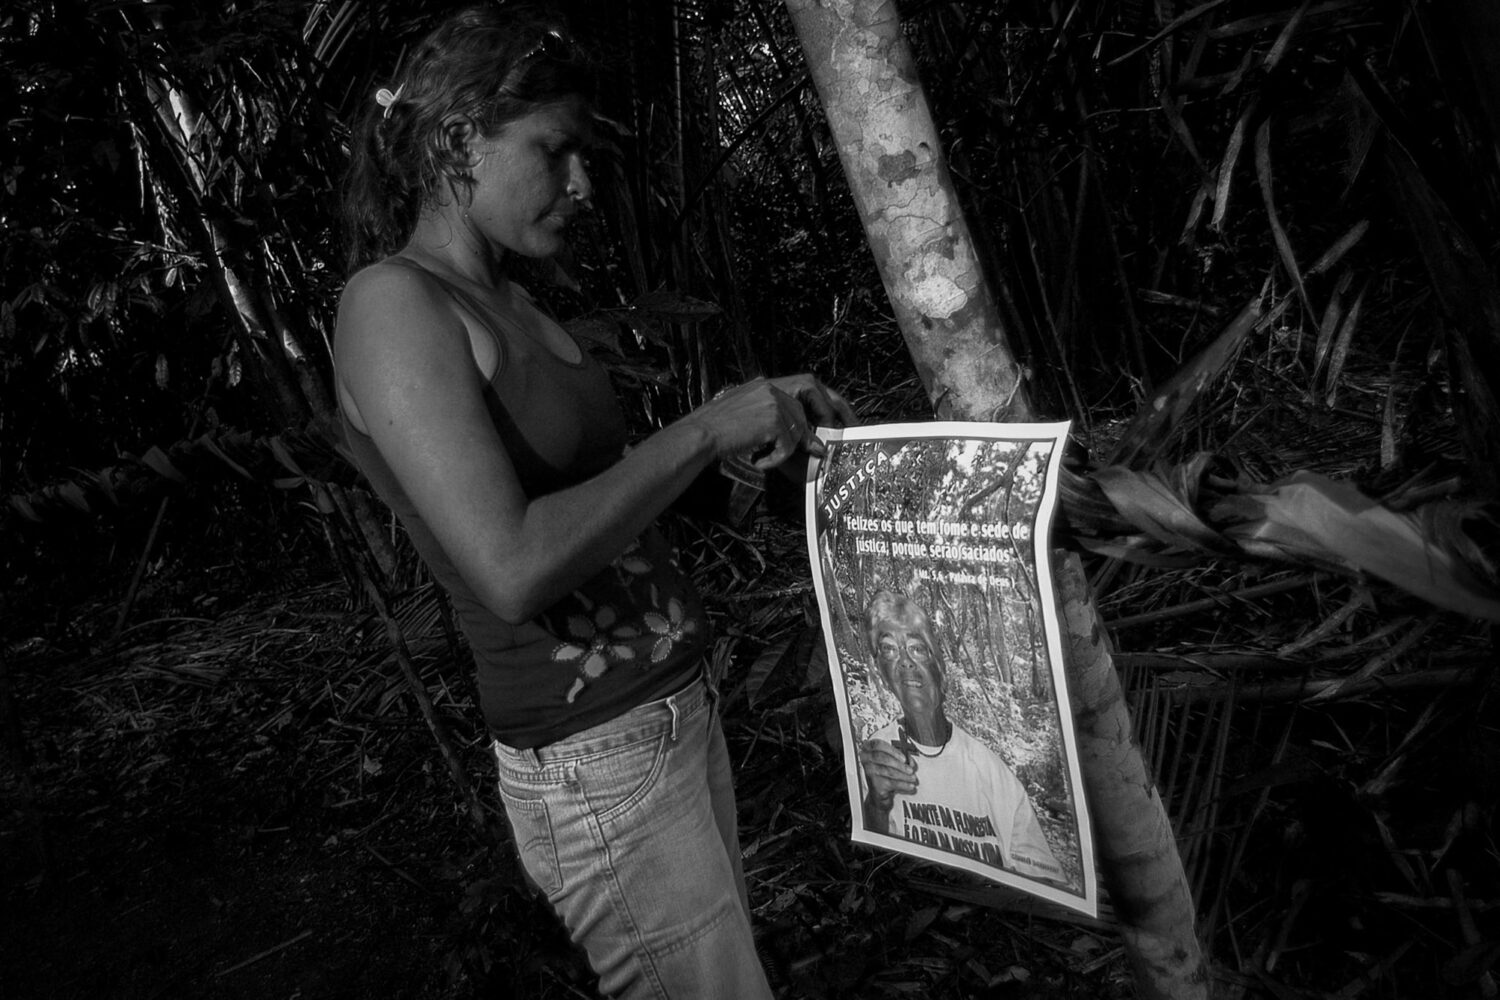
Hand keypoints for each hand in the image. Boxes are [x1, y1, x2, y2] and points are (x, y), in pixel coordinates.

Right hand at [689, 375, 856, 470]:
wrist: (699, 436)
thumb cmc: (716, 433)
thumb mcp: (746, 418)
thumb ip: (774, 420)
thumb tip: (807, 440)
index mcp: (765, 384)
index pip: (807, 384)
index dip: (825, 400)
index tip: (838, 419)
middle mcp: (771, 386)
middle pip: (811, 396)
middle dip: (828, 415)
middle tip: (830, 441)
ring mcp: (772, 399)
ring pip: (798, 427)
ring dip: (787, 449)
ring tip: (765, 459)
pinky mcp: (772, 417)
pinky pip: (788, 443)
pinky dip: (776, 458)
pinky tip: (759, 462)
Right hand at [859, 737, 917, 815]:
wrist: (880, 790)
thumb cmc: (886, 771)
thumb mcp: (893, 760)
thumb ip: (901, 757)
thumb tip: (910, 761)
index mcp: (868, 748)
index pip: (878, 745)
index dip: (892, 750)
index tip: (904, 757)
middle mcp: (866, 759)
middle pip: (882, 758)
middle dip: (899, 764)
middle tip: (910, 769)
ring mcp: (869, 772)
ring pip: (888, 771)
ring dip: (904, 776)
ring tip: (913, 778)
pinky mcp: (874, 784)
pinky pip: (891, 783)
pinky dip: (903, 785)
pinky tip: (910, 786)